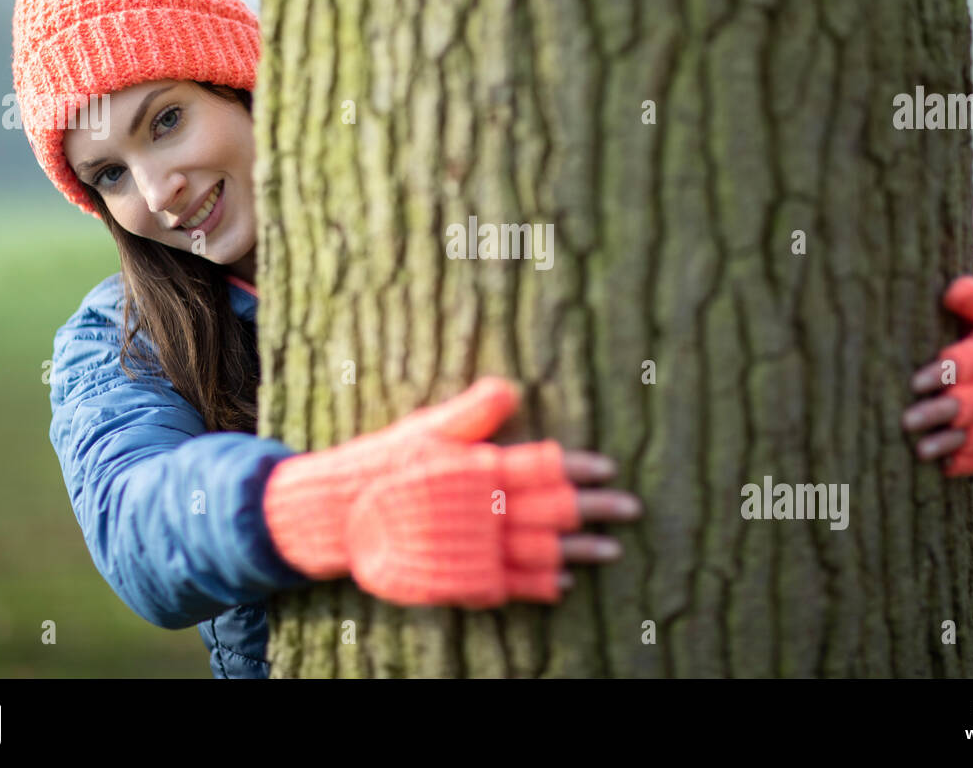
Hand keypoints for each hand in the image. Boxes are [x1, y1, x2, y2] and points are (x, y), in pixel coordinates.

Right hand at [263, 377, 642, 605]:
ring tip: (614, 549)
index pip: (544, 465)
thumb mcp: (426, 426)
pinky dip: (542, 586)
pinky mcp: (460, 579)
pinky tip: (565, 583)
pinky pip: (511, 585)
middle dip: (597, 508)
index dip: (579, 467)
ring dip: (580, 550)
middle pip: (554, 510)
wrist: (339, 514)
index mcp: (479, 467)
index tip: (609, 467)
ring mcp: (474, 548)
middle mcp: (482, 509)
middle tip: (633, 507)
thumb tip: (511, 386)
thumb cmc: (385, 462)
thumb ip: (473, 411)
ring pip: (541, 551)